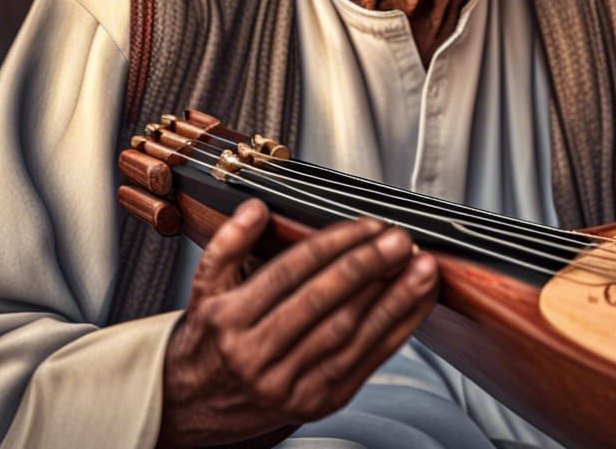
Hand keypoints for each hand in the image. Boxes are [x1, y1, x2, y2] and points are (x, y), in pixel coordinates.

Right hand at [157, 198, 437, 446]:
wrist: (194, 407)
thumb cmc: (209, 340)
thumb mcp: (203, 288)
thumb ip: (227, 243)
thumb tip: (256, 208)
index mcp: (229, 321)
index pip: (291, 273)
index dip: (333, 244)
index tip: (366, 224)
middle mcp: (256, 356)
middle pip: (323, 303)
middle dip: (368, 267)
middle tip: (400, 239)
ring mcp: (287, 385)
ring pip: (348, 335)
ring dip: (392, 299)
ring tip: (421, 268)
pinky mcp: (315, 404)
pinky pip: (362, 364)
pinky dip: (395, 331)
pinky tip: (414, 305)